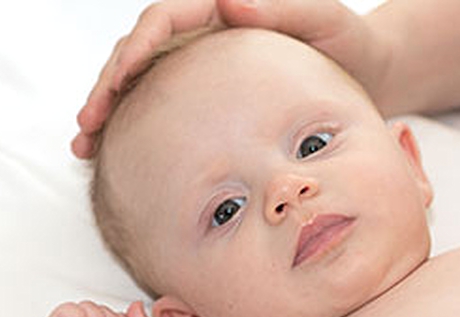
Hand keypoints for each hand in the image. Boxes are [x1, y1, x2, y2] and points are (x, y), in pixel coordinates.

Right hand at [73, 0, 384, 158]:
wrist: (373, 72)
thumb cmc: (353, 41)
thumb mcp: (327, 20)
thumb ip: (284, 7)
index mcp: (222, 9)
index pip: (165, 18)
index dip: (136, 45)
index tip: (120, 76)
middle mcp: (205, 32)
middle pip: (140, 52)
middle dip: (107, 85)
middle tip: (88, 123)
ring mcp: (205, 66)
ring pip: (143, 84)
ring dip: (110, 111)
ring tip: (86, 146)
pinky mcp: (212, 97)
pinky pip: (165, 109)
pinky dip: (139, 131)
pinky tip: (118, 159)